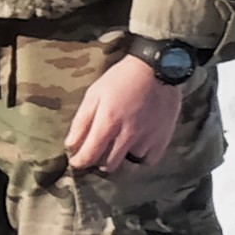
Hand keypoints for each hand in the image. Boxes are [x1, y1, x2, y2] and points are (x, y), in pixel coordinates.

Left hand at [63, 55, 187, 174]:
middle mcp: (128, 134)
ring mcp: (148, 138)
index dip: (80, 162)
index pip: (90, 155)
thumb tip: (71, 145)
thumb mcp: (94, 94)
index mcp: (108, 122)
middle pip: (109, 165)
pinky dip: (140, 159)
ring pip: (129, 164)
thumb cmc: (121, 79)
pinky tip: (135, 148)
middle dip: (98, 162)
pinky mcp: (163, 139)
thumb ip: (82, 122)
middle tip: (96, 153)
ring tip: (115, 149)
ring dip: (119, 159)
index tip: (76, 161)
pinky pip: (149, 161)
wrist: (157, 69)